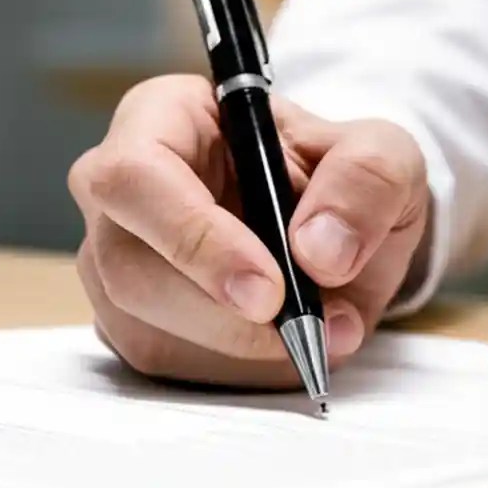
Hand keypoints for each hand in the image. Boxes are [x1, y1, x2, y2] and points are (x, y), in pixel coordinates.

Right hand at [67, 74, 428, 387]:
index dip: (194, 239)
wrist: (324, 232)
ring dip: (239, 348)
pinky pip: (164, 363)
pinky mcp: (123, 323)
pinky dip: (235, 368)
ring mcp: (107, 262)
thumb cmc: (331, 175)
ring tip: (318, 330)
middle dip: (223, 316)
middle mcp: (114, 191)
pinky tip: (281, 342)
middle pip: (128, 267)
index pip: (134, 177)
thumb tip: (320, 252)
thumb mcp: (379, 152)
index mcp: (156, 118)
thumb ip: (367, 179)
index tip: (269, 290)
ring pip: (142, 326)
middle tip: (309, 330)